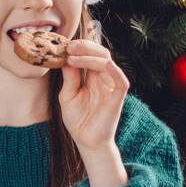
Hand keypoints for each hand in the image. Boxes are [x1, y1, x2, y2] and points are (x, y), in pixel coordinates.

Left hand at [58, 37, 129, 154]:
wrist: (86, 141)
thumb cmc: (78, 120)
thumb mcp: (67, 96)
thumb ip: (69, 78)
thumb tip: (66, 58)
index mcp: (92, 77)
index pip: (90, 55)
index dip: (80, 47)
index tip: (64, 44)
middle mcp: (103, 79)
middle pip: (100, 54)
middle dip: (85, 47)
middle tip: (69, 46)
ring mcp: (111, 87)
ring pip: (107, 63)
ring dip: (90, 57)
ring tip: (73, 56)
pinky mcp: (117, 98)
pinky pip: (121, 82)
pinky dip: (116, 71)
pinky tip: (106, 64)